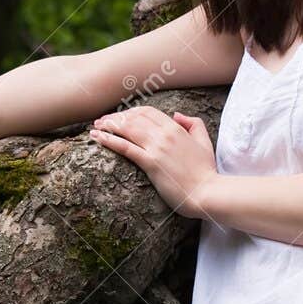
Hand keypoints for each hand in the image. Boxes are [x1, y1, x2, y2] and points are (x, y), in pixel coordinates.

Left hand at [89, 107, 216, 218]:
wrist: (207, 192)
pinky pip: (126, 147)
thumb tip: (176, 115)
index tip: (121, 116)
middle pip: (134, 117)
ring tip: (95, 127)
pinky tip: (97, 137)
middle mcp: (164, 134)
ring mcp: (157, 148)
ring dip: (108, 125)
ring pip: (127, 128)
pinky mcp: (151, 163)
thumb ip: (193, 123)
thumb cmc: (206, 171)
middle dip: (116, 117)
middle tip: (102, 121)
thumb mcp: (204, 141)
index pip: (148, 112)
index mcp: (176, 128)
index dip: (131, 111)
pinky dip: (109, 139)